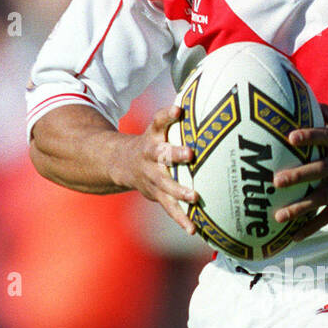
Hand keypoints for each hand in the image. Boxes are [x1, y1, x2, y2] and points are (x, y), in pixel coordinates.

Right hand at [114, 103, 198, 235]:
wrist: (121, 164)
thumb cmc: (153, 142)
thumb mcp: (159, 127)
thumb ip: (175, 117)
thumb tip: (206, 98)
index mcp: (153, 137)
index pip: (158, 121)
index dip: (167, 115)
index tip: (177, 110)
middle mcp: (151, 156)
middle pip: (162, 154)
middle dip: (175, 154)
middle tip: (190, 155)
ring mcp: (153, 177)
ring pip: (165, 185)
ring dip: (179, 191)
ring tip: (194, 198)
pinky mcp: (156, 195)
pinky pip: (170, 208)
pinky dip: (181, 219)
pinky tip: (194, 229)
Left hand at [273, 105, 327, 239]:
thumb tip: (312, 103)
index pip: (325, 136)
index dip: (309, 136)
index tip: (291, 137)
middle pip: (320, 169)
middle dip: (299, 175)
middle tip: (277, 182)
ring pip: (323, 196)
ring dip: (300, 207)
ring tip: (279, 216)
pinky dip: (313, 225)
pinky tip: (295, 236)